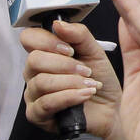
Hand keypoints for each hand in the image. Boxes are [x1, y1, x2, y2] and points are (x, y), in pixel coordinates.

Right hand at [21, 19, 119, 137]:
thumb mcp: (94, 52)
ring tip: (89, 85)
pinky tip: (84, 95)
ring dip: (70, 82)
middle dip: (64, 65)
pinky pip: (46, 103)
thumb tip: (58, 24)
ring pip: (41, 82)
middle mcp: (34, 73)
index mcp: (45, 54)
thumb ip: (78, 35)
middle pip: (34, 60)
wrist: (110, 110)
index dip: (47, 41)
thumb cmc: (99, 81)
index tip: (69, 49)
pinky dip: (69, 97)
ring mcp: (33, 95)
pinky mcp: (37, 115)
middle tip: (85, 70)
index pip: (28, 38)